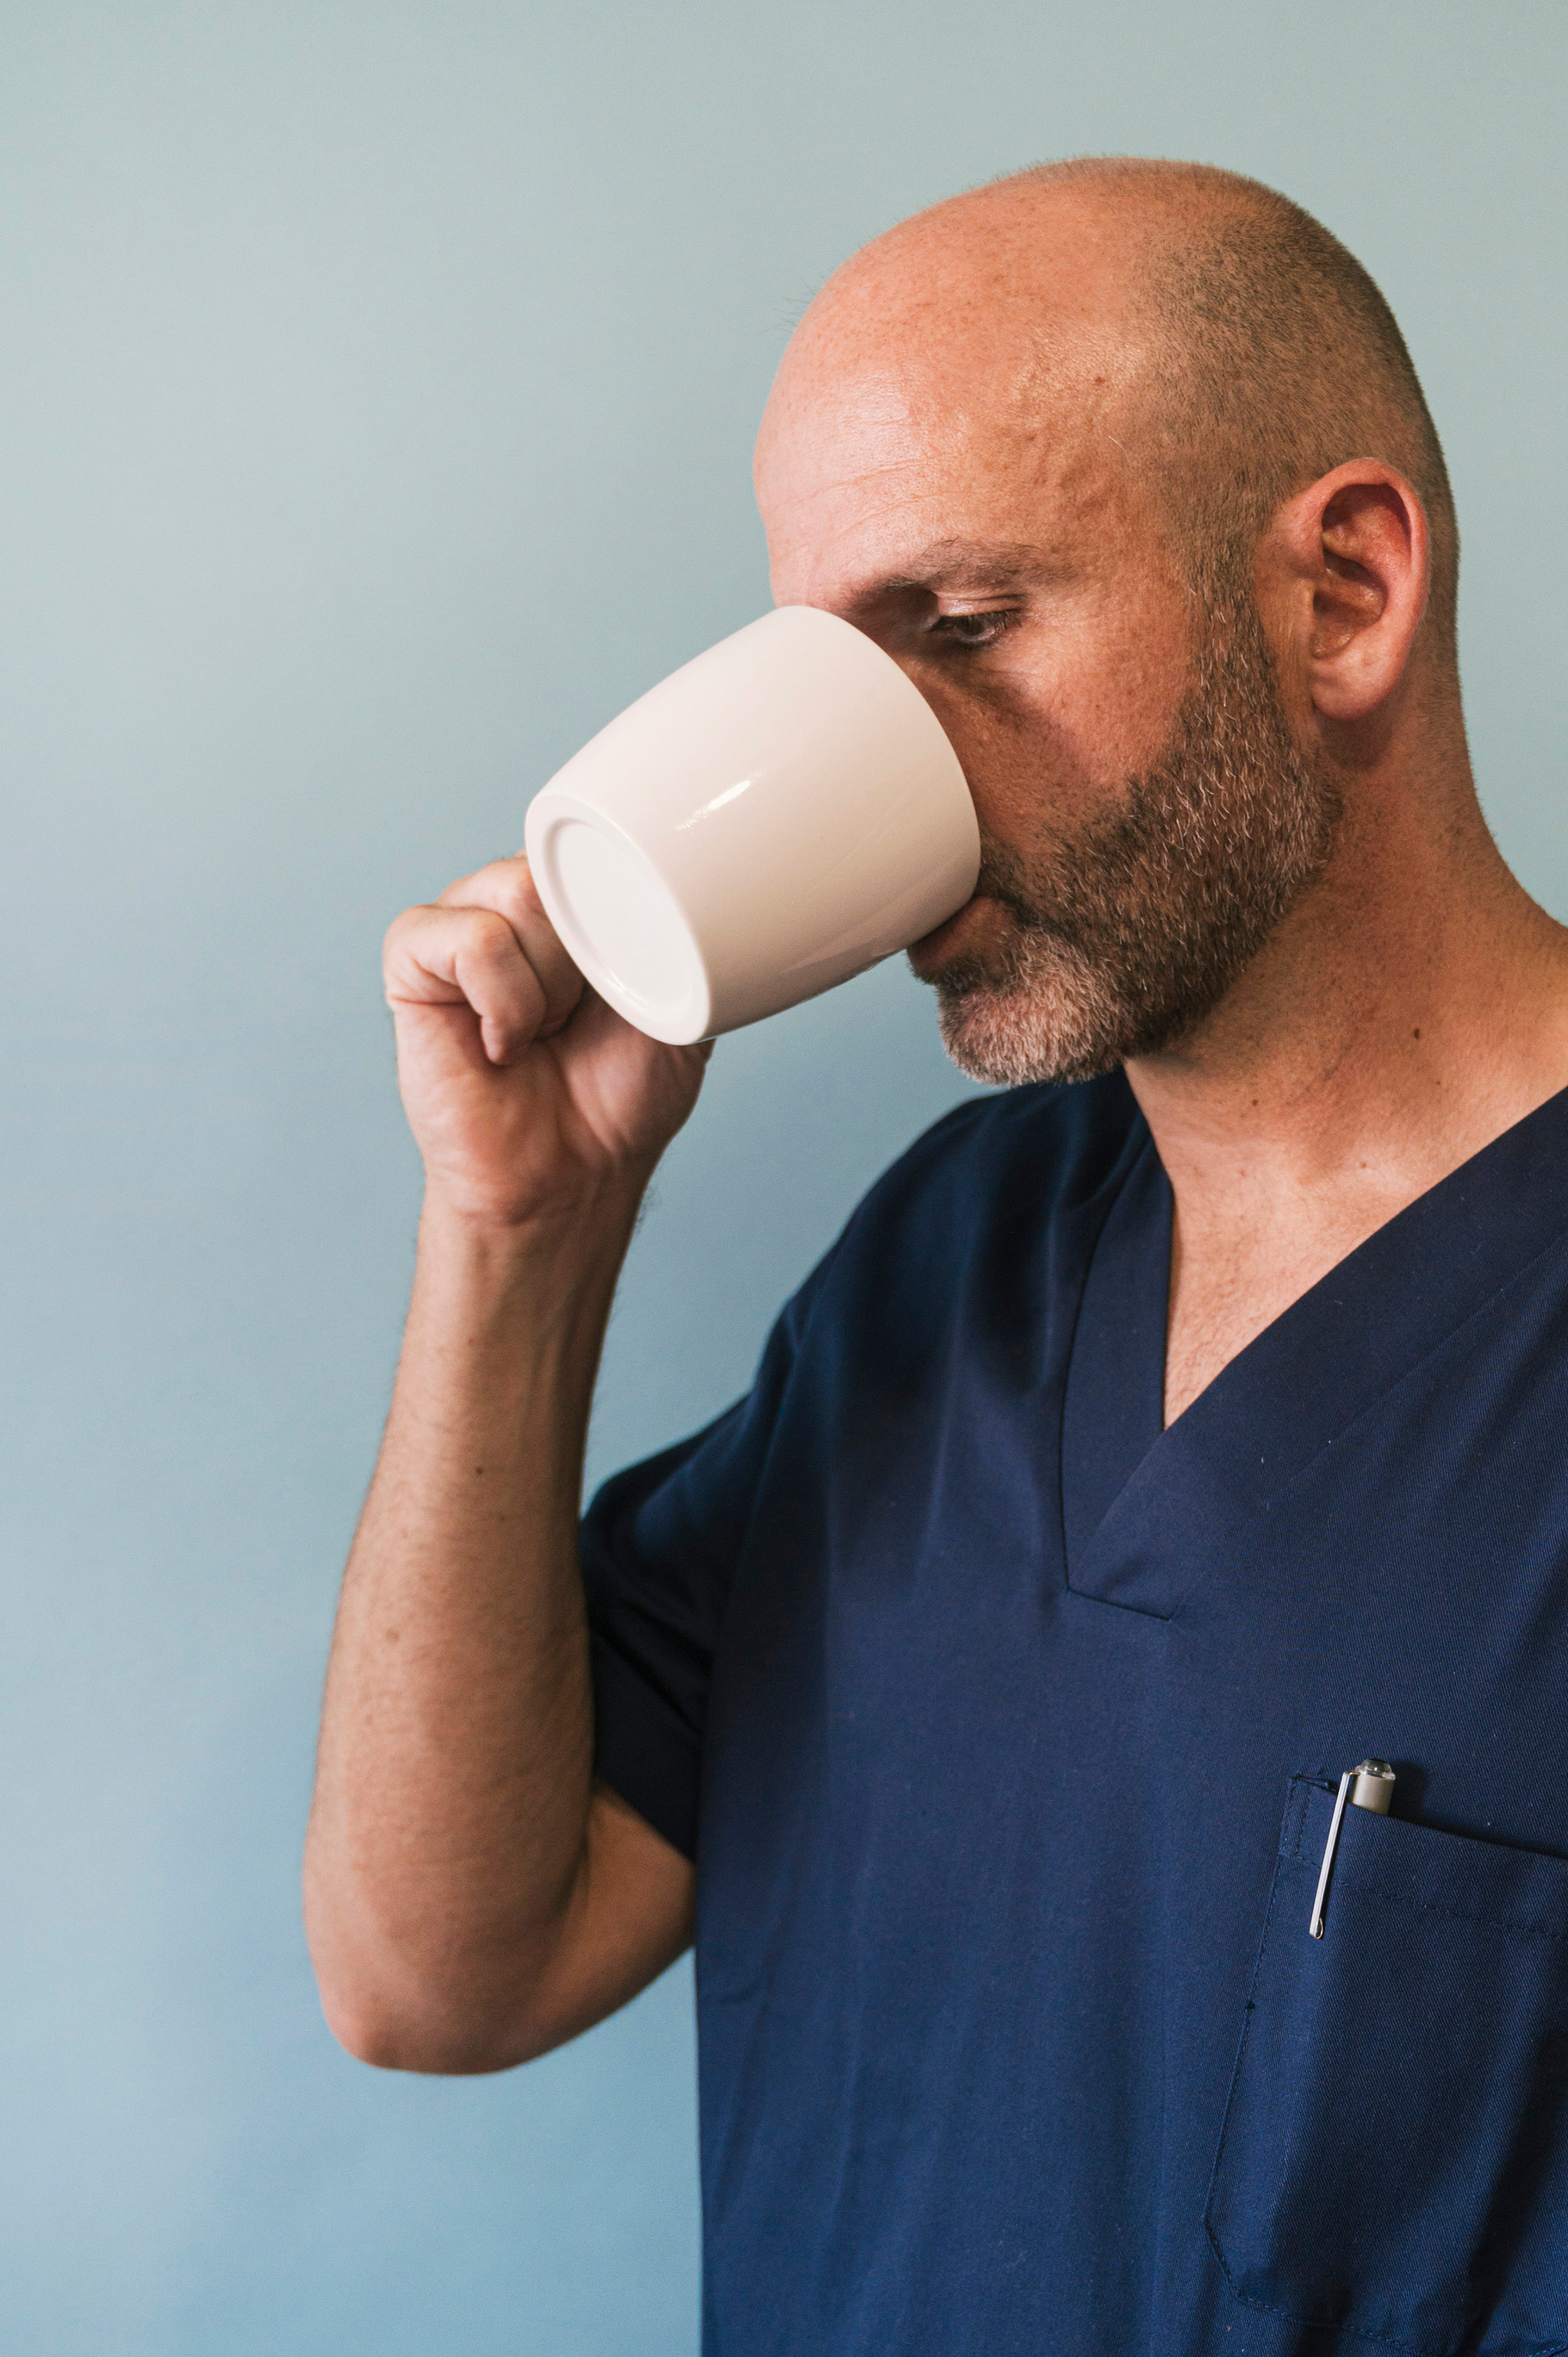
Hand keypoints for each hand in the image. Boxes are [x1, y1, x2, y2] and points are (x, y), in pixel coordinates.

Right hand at [383, 854, 709, 1228]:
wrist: (574, 1175)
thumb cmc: (621, 1096)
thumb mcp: (679, 995)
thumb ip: (666, 924)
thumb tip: (651, 871)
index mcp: (571, 899)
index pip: (594, 846)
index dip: (619, 910)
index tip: (629, 980)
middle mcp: (511, 901)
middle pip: (557, 866)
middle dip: (589, 957)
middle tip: (579, 1021)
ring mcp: (457, 926)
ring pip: (518, 893)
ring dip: (550, 984)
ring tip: (540, 1033)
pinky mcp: (411, 963)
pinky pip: (469, 939)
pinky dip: (503, 1000)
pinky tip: (502, 1045)